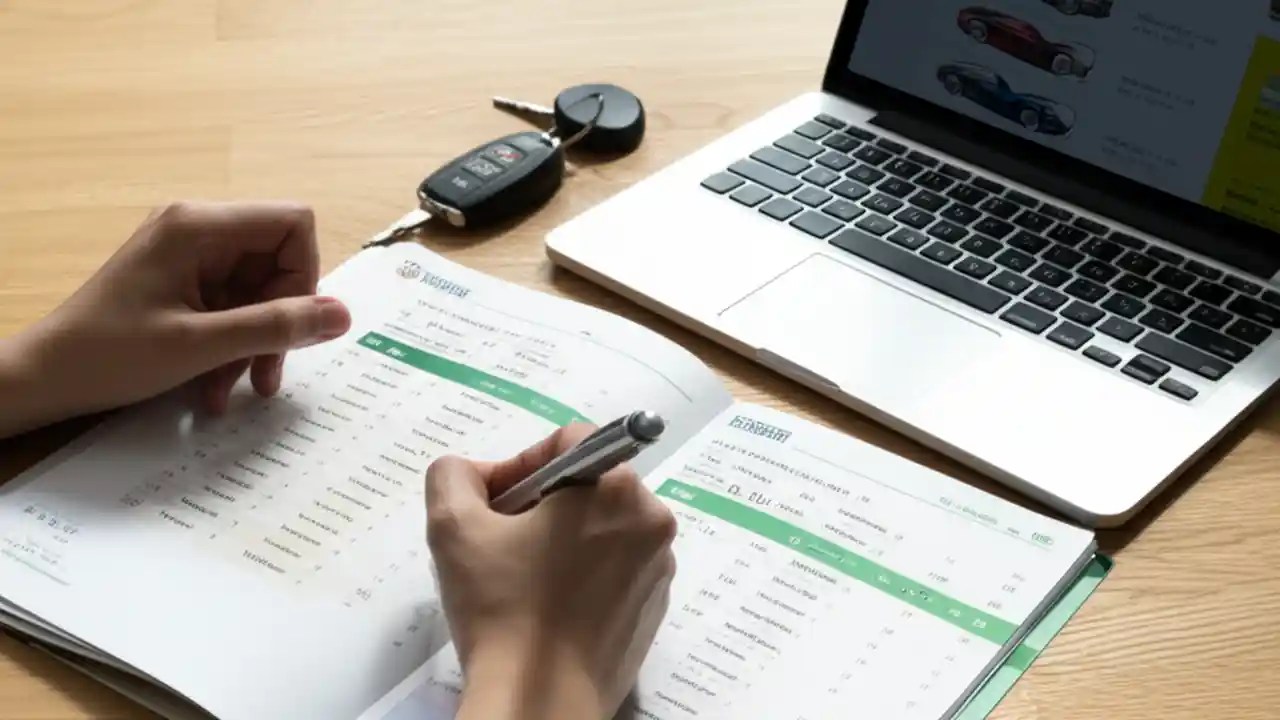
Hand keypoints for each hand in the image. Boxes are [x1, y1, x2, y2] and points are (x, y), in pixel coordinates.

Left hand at [1, 201, 351, 435]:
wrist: (43, 379)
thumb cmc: (108, 355)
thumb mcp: (202, 345)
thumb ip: (276, 327)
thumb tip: (342, 316)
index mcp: (199, 226)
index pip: (292, 224)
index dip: (306, 275)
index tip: (293, 325)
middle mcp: (197, 229)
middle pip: (277, 263)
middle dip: (277, 323)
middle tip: (265, 374)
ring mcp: (188, 256)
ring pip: (257, 292)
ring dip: (255, 343)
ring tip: (235, 389)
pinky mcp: (181, 282)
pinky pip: (231, 307)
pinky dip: (232, 345)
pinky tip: (214, 384)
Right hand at [425, 424, 676, 719]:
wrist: (542, 701)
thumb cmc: (502, 608)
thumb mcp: (453, 528)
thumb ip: (453, 475)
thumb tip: (470, 474)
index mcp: (616, 487)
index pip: (568, 440)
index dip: (521, 462)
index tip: (494, 503)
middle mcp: (652, 518)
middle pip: (589, 483)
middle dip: (542, 501)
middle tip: (501, 539)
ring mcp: (659, 566)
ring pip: (604, 526)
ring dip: (564, 537)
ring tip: (522, 575)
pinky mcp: (656, 607)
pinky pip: (618, 567)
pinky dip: (586, 572)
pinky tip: (549, 604)